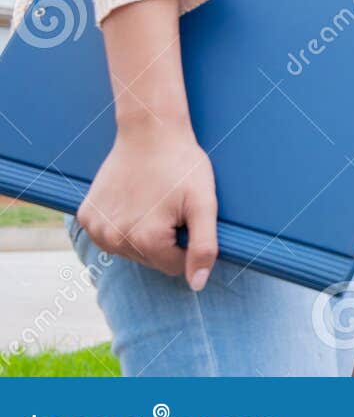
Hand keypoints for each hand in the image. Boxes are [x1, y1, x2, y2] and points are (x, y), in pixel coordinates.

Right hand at [76, 118, 217, 289]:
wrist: (150, 131)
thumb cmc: (182, 165)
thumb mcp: (204, 203)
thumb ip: (203, 247)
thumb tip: (197, 285)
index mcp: (146, 240)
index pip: (176, 266)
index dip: (187, 242)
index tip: (186, 215)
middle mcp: (114, 239)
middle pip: (152, 259)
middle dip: (165, 238)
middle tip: (169, 205)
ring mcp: (96, 229)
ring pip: (131, 250)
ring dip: (144, 232)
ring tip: (152, 200)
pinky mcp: (86, 217)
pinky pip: (111, 235)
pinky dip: (124, 224)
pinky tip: (132, 199)